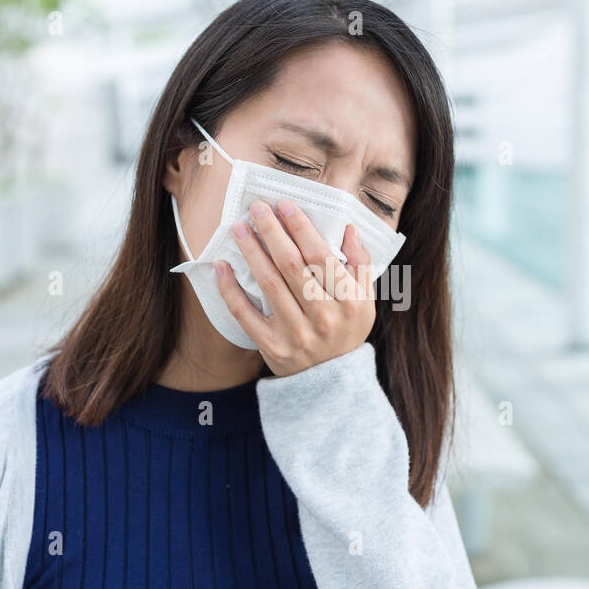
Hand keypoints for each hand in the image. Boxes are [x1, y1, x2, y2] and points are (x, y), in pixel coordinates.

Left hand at [215, 198, 375, 376]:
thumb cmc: (347, 331)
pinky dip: (231, 289)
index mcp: (349, 301)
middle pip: (292, 265)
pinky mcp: (272, 347)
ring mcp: (296, 333)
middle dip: (272, 232)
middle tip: (258, 208)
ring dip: (252, 252)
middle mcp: (323, 317)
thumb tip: (348, 229)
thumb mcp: (365, 301)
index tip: (285, 205)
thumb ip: (361, 264)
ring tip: (240, 228)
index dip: (301, 227)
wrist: (332, 383)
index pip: (321, 256)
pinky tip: (223, 266)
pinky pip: (245, 314)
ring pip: (269, 284)